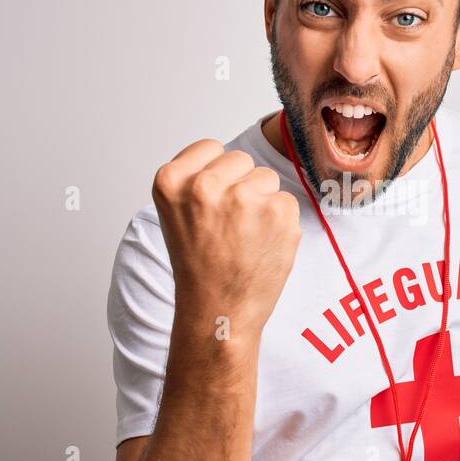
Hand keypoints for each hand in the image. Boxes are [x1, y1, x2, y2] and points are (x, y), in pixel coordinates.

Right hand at [151, 139, 301, 336]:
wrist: (219, 312)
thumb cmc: (200, 267)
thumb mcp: (177, 215)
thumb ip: (197, 180)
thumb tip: (231, 159)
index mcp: (172, 181)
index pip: (210, 148)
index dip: (217, 175)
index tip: (212, 202)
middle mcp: (204, 185)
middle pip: (241, 160)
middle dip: (241, 186)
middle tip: (229, 225)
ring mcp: (243, 197)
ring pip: (266, 178)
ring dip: (263, 202)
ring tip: (245, 236)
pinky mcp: (277, 211)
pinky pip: (287, 200)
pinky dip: (281, 222)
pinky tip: (263, 245)